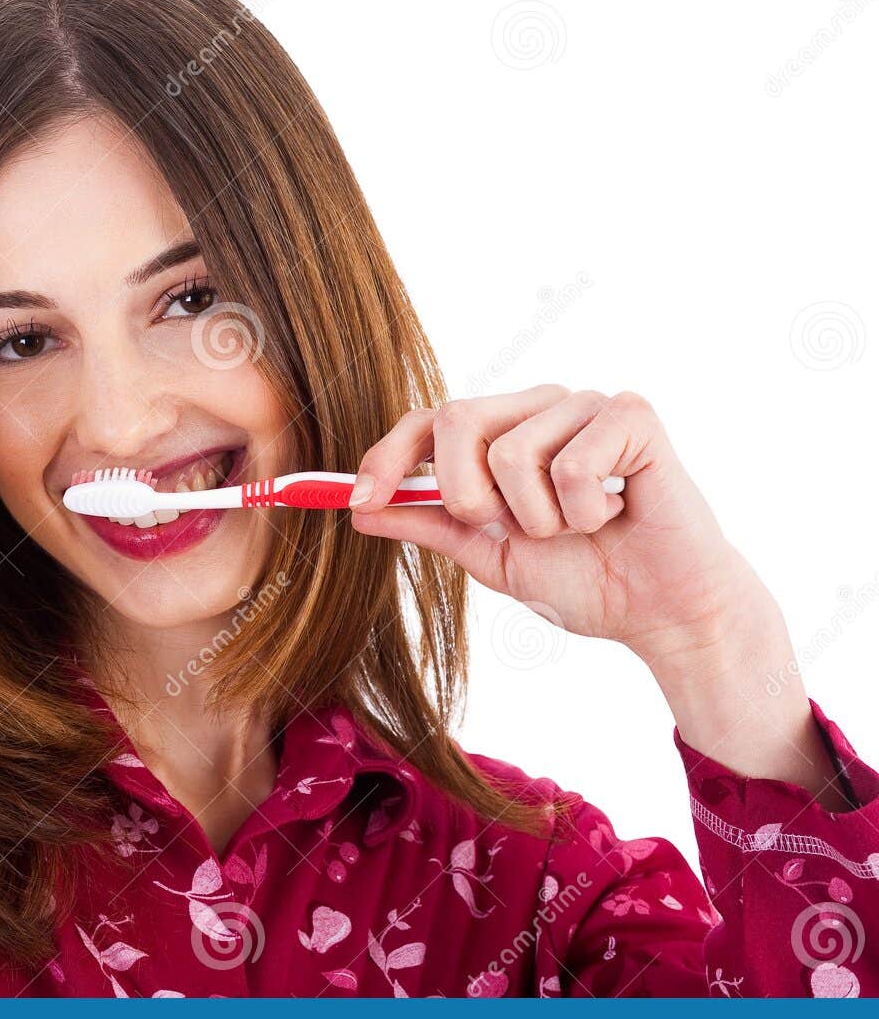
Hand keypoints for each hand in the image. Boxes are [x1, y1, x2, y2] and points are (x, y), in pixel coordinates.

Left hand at [346, 384, 841, 800]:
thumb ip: (430, 524)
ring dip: (538, 519)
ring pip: (509, 453)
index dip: (387, 455)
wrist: (661, 613)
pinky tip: (615, 515)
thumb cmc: (586, 578)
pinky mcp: (631, 415)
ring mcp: (586, 405)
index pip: (427, 420)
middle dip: (469, 496)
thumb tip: (360, 509)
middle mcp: (541, 406)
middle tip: (515, 531)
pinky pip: (568, 465)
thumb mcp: (489, 555)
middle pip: (455, 420)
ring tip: (579, 527)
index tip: (358, 501)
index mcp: (505, 431)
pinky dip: (583, 512)